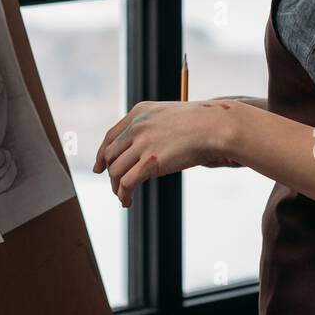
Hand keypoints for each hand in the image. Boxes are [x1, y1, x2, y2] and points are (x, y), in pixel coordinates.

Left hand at [92, 100, 240, 207]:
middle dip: (109, 173)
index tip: (99, 167)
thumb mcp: (170, 117)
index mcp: (139, 112)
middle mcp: (136, 126)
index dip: (102, 153)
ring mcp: (142, 143)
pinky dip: (123, 195)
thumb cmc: (201, 123)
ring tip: (122, 197)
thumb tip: (145, 149)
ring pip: (116, 170)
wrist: (215, 126)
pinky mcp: (150, 162)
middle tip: (115, 186)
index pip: (111, 136)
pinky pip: (127, 183)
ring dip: (116, 187)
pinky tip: (127, 202)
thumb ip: (154, 128)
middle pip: (110, 154)